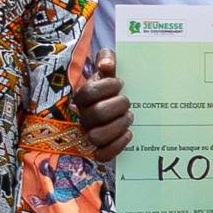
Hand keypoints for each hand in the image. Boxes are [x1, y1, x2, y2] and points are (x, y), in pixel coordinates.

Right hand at [70, 48, 131, 163]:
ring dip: (118, 126)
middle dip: (117, 106)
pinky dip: (117, 146)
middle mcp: (84, 116)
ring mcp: (91, 132)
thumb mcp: (109, 65)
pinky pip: (102, 155)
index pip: (88, 92)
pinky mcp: (101, 148)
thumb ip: (106, 58)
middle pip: (95, 115)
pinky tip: (129, 134)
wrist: (117, 101)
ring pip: (97, 137)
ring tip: (129, 117)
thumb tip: (107, 66)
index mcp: (83, 96)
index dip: (106, 87)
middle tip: (127, 102)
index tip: (120, 83)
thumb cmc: (112, 84)